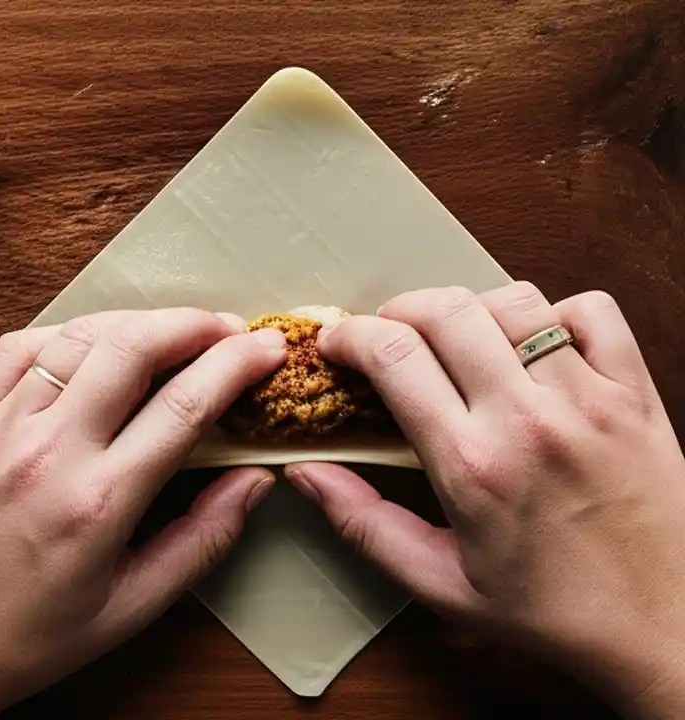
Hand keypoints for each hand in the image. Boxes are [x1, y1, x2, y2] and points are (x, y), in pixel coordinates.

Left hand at [0, 308, 288, 719]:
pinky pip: (16, 348)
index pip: (184, 404)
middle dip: (193, 324)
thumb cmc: (24, 639)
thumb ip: (201, 541)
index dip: (237, 364)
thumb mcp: (129, 609)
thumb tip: (254, 482)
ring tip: (172, 331)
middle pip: (132, 346)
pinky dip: (64, 331)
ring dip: (135, 321)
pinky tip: (92, 342)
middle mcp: (46, 451)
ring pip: (76, 336)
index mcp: (97, 503)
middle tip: (229, 329)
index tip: (268, 348)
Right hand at [287, 283, 684, 718]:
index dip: (351, 336)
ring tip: (458, 339)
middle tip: (386, 334)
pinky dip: (556, 313)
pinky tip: (536, 346)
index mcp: (471, 465)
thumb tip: (305, 475)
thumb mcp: (441, 585)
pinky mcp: (635, 395)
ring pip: (515, 301)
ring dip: (471, 309)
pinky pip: (592, 312)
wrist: (668, 628)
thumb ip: (365, 526)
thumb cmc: (554, 614)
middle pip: (446, 310)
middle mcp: (528, 419)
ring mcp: (589, 399)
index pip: (395, 356)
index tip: (335, 344)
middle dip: (398, 309)